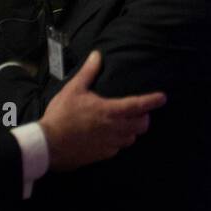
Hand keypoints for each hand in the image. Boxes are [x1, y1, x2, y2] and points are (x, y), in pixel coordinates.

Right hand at [40, 51, 166, 170]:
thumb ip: (89, 72)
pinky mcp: (102, 155)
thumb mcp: (74, 89)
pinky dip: (118, 141)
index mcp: (110, 111)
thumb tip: (97, 55)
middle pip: (141, 125)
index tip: (163, 98)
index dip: (152, 101)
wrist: (48, 145)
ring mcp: (110, 144)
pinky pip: (118, 148)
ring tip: (125, 123)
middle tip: (139, 111)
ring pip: (131, 138)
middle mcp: (115, 129)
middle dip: (143, 117)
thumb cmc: (61, 115)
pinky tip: (110, 136)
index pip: (138, 105)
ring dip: (132, 130)